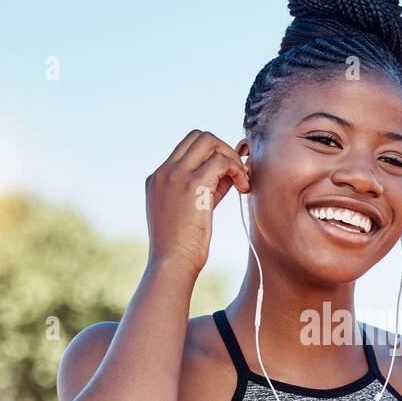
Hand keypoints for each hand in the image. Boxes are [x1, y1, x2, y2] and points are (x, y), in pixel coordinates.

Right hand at [145, 130, 248, 276]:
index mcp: (158, 178)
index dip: (212, 158)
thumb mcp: (189, 212)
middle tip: (236, 176)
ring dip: (231, 158)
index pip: (188, 148)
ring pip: (209, 140)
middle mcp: (164, 172)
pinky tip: (243, 189)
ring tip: (241, 183)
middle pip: (198, 136)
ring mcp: (175, 175)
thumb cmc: (182, 247)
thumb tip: (230, 174)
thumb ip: (204, 189)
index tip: (224, 179)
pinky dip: (237, 170)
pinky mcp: (192, 184)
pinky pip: (221, 160)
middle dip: (223, 150)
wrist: (171, 264)